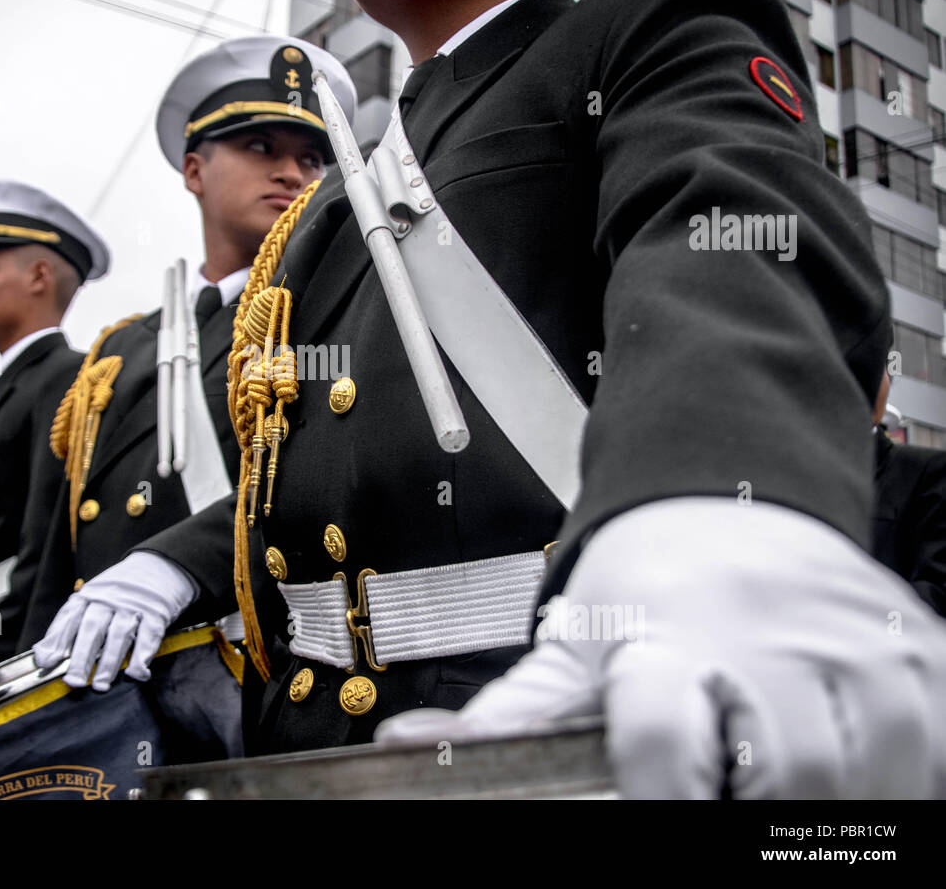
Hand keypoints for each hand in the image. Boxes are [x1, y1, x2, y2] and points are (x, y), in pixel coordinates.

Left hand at [32, 552, 197, 690]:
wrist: (158, 566)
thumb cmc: (118, 591)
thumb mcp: (91, 600)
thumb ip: (68, 625)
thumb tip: (43, 655)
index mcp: (88, 596)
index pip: (69, 618)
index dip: (57, 640)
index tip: (47, 662)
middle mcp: (109, 599)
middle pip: (92, 628)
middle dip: (81, 657)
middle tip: (74, 681)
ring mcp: (133, 605)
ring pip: (119, 634)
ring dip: (109, 662)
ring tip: (101, 685)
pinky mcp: (157, 612)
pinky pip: (149, 635)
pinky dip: (142, 656)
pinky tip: (137, 672)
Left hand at [375, 498, 945, 797]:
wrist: (731, 503)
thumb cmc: (650, 584)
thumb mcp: (577, 644)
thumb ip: (512, 710)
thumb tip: (414, 744)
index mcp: (668, 635)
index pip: (664, 736)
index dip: (662, 793)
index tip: (659, 806)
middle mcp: (767, 633)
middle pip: (788, 774)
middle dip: (756, 804)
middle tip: (724, 786)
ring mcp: (852, 642)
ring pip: (871, 772)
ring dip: (831, 801)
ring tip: (776, 781)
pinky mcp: (915, 651)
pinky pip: (928, 748)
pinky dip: (899, 775)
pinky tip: (852, 768)